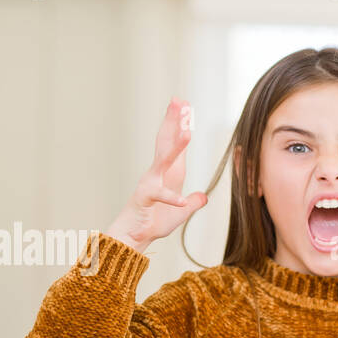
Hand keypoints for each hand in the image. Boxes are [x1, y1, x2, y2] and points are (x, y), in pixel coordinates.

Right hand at [106, 97, 207, 252]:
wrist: (135, 236)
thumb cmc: (154, 222)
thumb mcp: (181, 212)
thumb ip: (192, 202)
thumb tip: (203, 196)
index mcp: (168, 173)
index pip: (175, 144)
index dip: (180, 126)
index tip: (184, 106)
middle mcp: (158, 173)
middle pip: (167, 142)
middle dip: (174, 122)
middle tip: (180, 101)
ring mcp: (150, 183)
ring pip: (164, 160)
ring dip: (176, 146)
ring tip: (187, 130)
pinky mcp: (145, 198)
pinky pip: (159, 195)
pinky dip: (171, 198)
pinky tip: (182, 199)